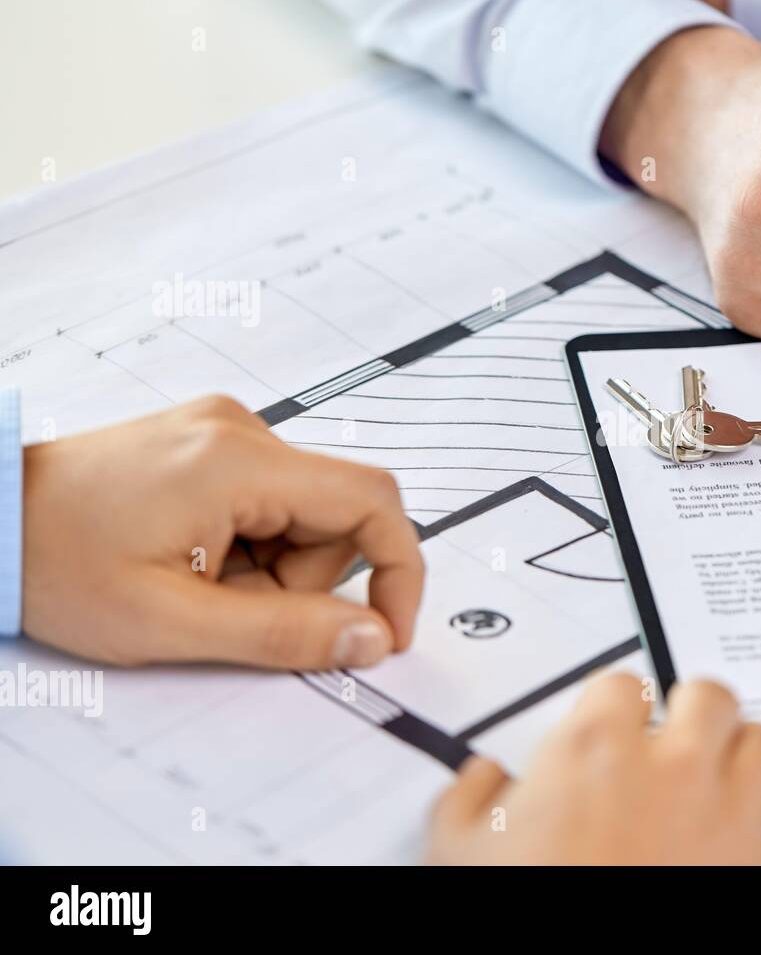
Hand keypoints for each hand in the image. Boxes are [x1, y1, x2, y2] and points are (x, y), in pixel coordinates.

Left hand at [22, 396, 423, 668]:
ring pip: (304, 514)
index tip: (385, 631)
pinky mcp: (211, 443)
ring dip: (273, 568)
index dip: (399, 571)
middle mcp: (242, 430)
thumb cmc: (54, 562)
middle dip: (303, 580)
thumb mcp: (170, 622)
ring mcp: (226, 431)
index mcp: (239, 462)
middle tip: (230, 612)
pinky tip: (192, 558)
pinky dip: (250, 545)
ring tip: (196, 585)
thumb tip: (372, 638)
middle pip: (336, 515)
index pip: (373, 502)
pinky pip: (271, 502)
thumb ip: (283, 634)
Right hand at [426, 673, 760, 864]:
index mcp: (595, 749)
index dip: (616, 707)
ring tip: (733, 774)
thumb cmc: (527, 907)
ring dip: (751, 755)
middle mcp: (672, 767)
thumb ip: (468, 798)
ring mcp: (731, 815)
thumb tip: (480, 780)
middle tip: (680, 739)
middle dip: (696, 713)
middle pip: (709, 696)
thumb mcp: (459, 851)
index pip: (620, 686)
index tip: (612, 727)